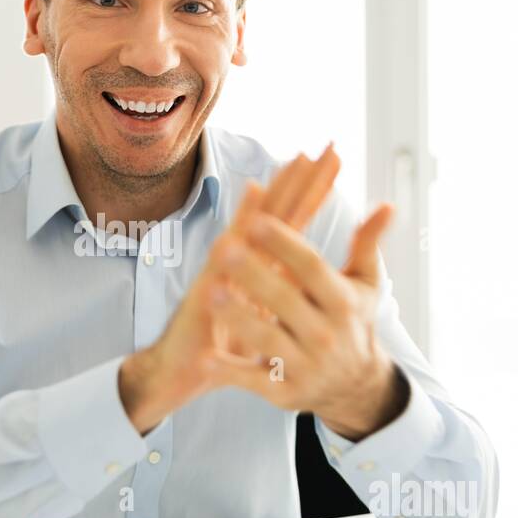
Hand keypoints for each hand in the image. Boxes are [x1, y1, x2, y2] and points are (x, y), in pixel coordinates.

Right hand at [118, 145, 340, 433]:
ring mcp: (227, 267)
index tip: (337, 163)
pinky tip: (255, 190)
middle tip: (329, 146)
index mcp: (264, 269)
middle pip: (281, 212)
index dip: (314, 195)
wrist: (180, 371)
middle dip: (305, 180)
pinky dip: (243, 216)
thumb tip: (307, 280)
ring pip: (260, 219)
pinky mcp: (212, 280)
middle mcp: (246, 260)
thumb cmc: (221, 346)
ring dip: (280, 188)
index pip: (294, 224)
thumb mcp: (266, 322)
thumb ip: (284, 297)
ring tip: (300, 157)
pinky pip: (234, 243)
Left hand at [209, 196, 408, 439]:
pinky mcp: (284, 391)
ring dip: (238, 317)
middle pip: (285, 299)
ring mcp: (305, 365)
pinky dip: (229, 371)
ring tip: (209, 293)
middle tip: (224, 249)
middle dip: (254, 274)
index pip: (311, 267)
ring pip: (267, 338)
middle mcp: (325, 334)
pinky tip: (204, 358)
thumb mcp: (365, 285)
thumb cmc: (352, 323)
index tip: (256, 221)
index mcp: (342, 302)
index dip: (284, 244)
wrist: (355, 386)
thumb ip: (367, 244)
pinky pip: (253, 379)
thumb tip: (388, 206)